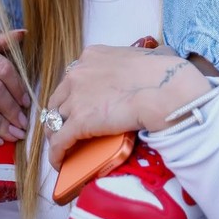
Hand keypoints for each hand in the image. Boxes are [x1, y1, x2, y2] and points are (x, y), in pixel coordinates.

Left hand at [43, 43, 208, 169]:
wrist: (163, 89)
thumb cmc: (162, 73)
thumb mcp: (144, 55)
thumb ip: (137, 59)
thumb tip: (153, 60)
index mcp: (92, 55)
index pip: (73, 77)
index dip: (74, 93)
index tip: (78, 104)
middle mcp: (78, 73)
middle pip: (59, 98)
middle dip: (61, 113)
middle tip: (67, 128)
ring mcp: (76, 97)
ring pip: (54, 120)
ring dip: (56, 134)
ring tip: (63, 148)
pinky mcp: (78, 121)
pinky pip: (59, 141)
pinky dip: (57, 154)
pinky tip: (60, 163)